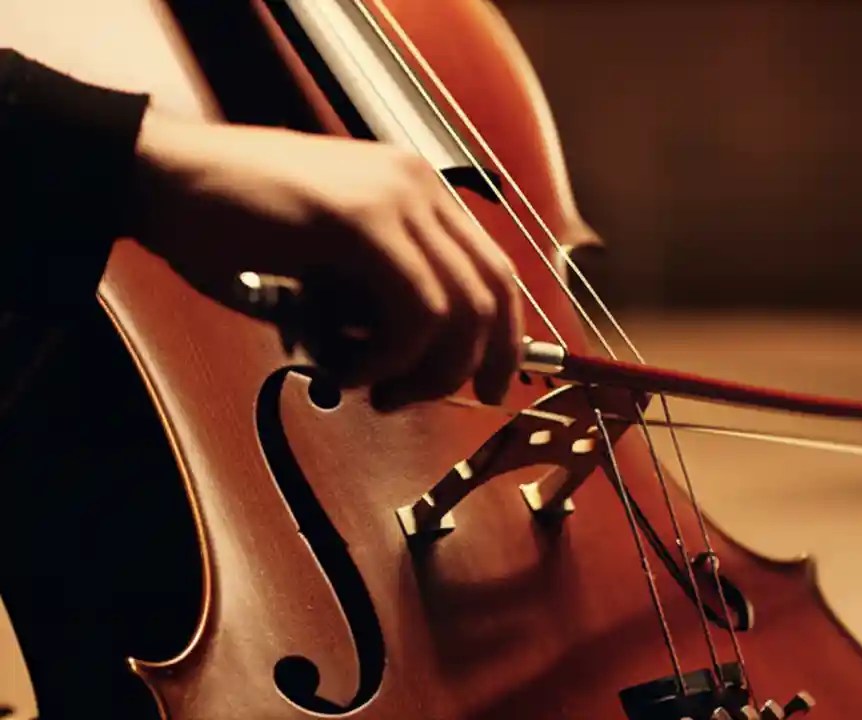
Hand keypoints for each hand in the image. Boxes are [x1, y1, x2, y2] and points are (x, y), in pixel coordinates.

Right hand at [131, 110, 521, 407]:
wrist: (161, 175)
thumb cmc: (230, 222)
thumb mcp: (329, 261)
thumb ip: (379, 297)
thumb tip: (417, 363)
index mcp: (416, 190)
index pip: (495, 271)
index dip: (504, 338)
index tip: (491, 385)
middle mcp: (418, 186)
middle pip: (492, 293)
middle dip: (474, 365)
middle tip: (436, 400)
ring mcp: (395, 197)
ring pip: (461, 309)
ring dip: (425, 370)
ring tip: (375, 388)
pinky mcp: (362, 220)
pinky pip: (416, 310)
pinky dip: (392, 357)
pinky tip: (350, 368)